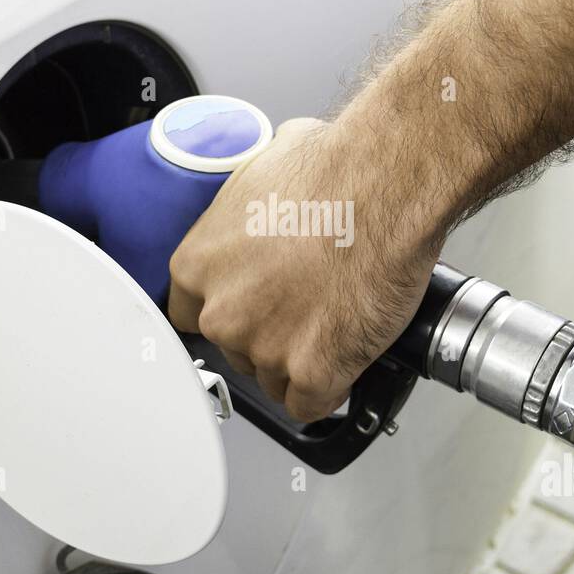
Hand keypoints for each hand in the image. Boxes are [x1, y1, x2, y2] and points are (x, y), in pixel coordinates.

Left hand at [168, 117, 442, 421]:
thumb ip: (250, 208)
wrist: (385, 186)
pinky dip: (330, 388)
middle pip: (235, 348)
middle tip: (307, 305)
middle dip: (269, 333)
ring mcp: (266, 348)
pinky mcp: (314, 372)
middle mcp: (223, 312)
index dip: (228, 309)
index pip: (189, 313)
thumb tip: (266, 199)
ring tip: (334, 322)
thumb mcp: (265, 170)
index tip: (248, 307)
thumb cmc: (334, 169)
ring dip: (300, 361)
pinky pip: (311, 404)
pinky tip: (345, 360)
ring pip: (275, 378)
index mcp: (199, 264)